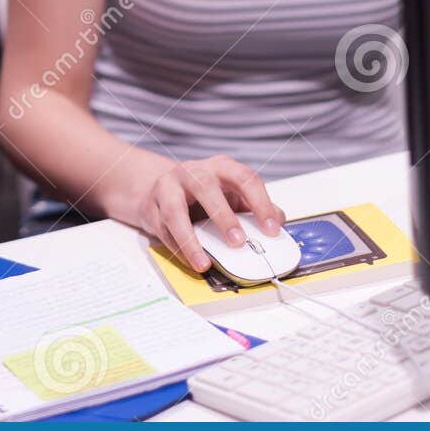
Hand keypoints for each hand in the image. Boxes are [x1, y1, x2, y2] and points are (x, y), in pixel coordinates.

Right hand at [137, 155, 285, 272]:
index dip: (260, 203)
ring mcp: (168, 187)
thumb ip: (255, 206)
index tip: (271, 229)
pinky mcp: (150, 206)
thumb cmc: (203, 194)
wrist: (158, 188)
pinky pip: (163, 230)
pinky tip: (192, 262)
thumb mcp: (232, 194)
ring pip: (175, 211)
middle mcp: (193, 172)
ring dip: (190, 239)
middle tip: (238, 242)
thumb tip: (279, 221)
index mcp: (220, 167)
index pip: (244, 178)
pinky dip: (178, 249)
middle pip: (207, 189)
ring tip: (204, 263)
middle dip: (223, 216)